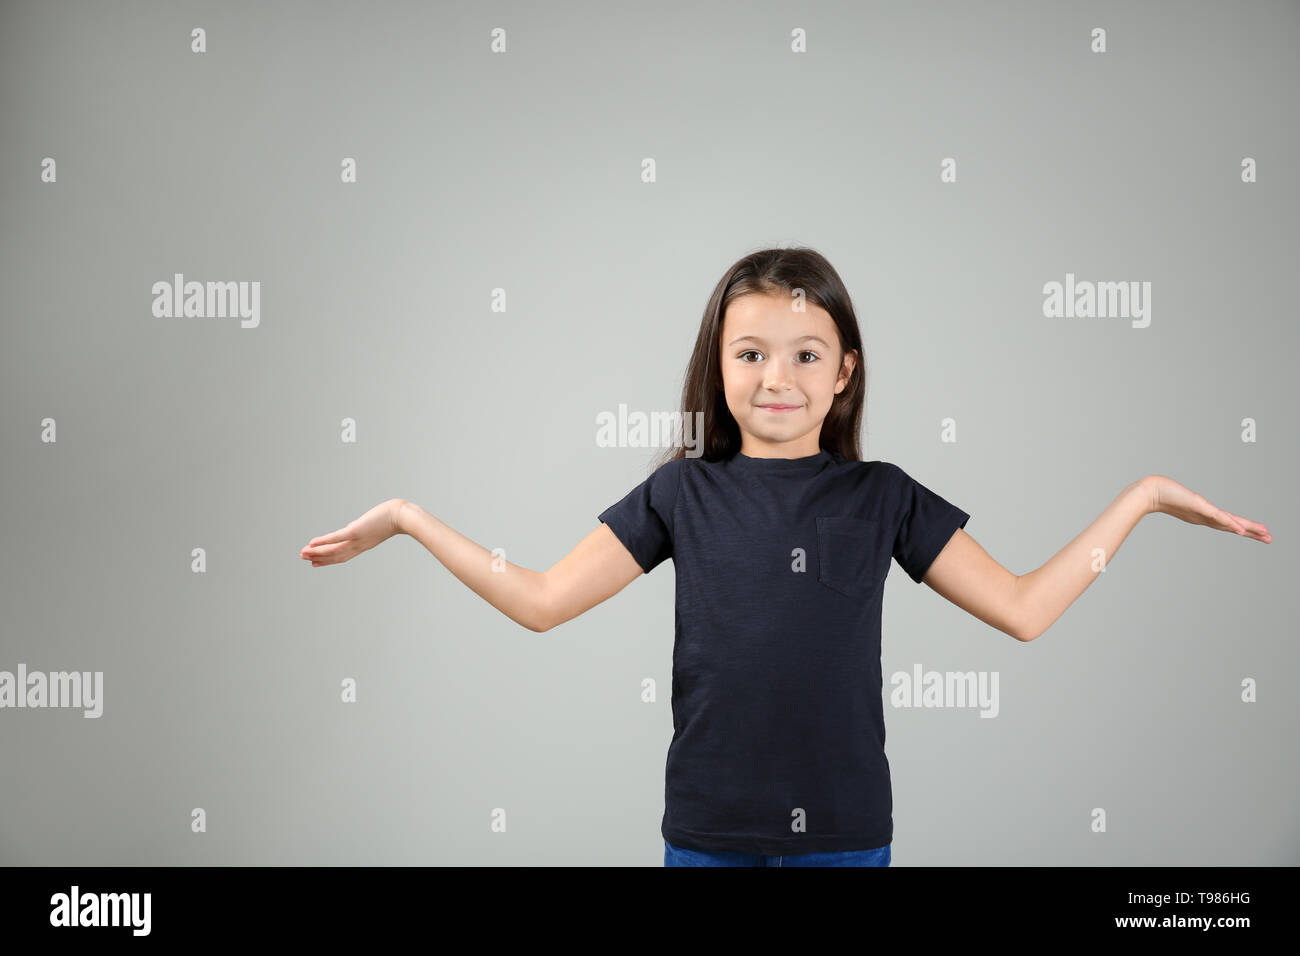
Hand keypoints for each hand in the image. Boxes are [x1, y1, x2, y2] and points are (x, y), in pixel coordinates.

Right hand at [300, 498, 405, 565]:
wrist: (404, 517)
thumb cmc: (395, 517)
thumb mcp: (378, 524)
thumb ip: (365, 527)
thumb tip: (355, 525)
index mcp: (364, 545)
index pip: (343, 555)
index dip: (328, 560)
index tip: (316, 563)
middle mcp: (359, 545)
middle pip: (336, 555)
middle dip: (319, 557)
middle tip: (304, 558)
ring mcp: (357, 539)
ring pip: (333, 549)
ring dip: (317, 552)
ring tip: (303, 554)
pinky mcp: (356, 531)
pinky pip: (336, 538)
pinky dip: (323, 542)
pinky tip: (311, 543)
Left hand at [1144, 476, 1271, 542]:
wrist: (1150, 492)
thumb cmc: (1165, 494)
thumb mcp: (1182, 500)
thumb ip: (1190, 504)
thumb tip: (1194, 504)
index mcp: (1205, 515)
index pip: (1230, 524)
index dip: (1245, 530)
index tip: (1261, 534)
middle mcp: (1206, 516)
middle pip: (1234, 526)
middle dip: (1252, 532)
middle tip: (1270, 539)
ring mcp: (1203, 513)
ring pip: (1229, 523)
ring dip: (1247, 529)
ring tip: (1263, 535)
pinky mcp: (1198, 508)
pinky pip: (1218, 517)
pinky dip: (1230, 523)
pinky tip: (1240, 529)